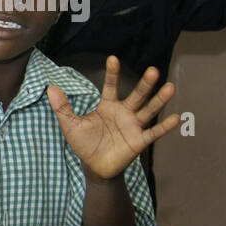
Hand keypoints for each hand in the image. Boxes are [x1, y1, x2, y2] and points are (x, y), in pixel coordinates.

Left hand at [47, 57, 179, 180]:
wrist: (94, 166)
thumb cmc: (84, 143)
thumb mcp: (70, 124)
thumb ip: (62, 107)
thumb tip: (50, 87)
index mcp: (107, 106)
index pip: (110, 87)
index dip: (112, 74)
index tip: (112, 58)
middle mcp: (124, 113)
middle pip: (137, 95)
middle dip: (145, 84)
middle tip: (153, 70)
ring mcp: (133, 126)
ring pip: (149, 110)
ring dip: (159, 100)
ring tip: (170, 87)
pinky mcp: (139, 141)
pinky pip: (153, 133)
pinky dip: (164, 127)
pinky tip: (175, 118)